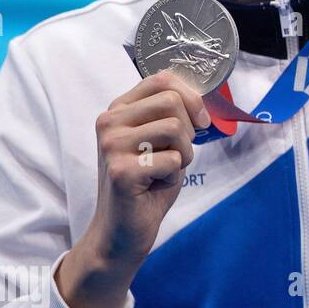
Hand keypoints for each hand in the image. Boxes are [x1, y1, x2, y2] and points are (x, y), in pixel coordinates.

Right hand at [56, 72, 209, 307]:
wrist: (124, 229)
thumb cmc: (148, 183)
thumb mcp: (162, 141)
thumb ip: (173, 114)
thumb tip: (199, 97)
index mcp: (119, 109)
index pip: (163, 79)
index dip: (192, 98)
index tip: (199, 122)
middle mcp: (109, 121)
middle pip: (172, 101)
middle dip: (188, 131)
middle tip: (175, 155)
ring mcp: (111, 144)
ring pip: (174, 128)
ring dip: (182, 154)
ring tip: (163, 171)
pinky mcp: (121, 170)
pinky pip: (172, 159)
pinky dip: (174, 175)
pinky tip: (154, 186)